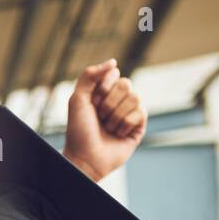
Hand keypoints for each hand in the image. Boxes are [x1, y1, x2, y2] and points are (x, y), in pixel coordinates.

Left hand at [63, 59, 145, 181]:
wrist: (85, 158)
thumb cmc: (78, 131)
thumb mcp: (77, 99)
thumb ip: (89, 75)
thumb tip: (113, 61)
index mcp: (103, 92)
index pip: (114, 74)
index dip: (103, 88)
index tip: (93, 103)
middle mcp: (118, 100)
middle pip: (126, 84)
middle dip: (109, 103)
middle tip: (100, 118)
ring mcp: (129, 112)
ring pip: (135, 97)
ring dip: (116, 115)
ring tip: (108, 128)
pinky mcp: (139, 126)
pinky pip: (141, 112)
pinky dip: (126, 123)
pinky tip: (118, 134)